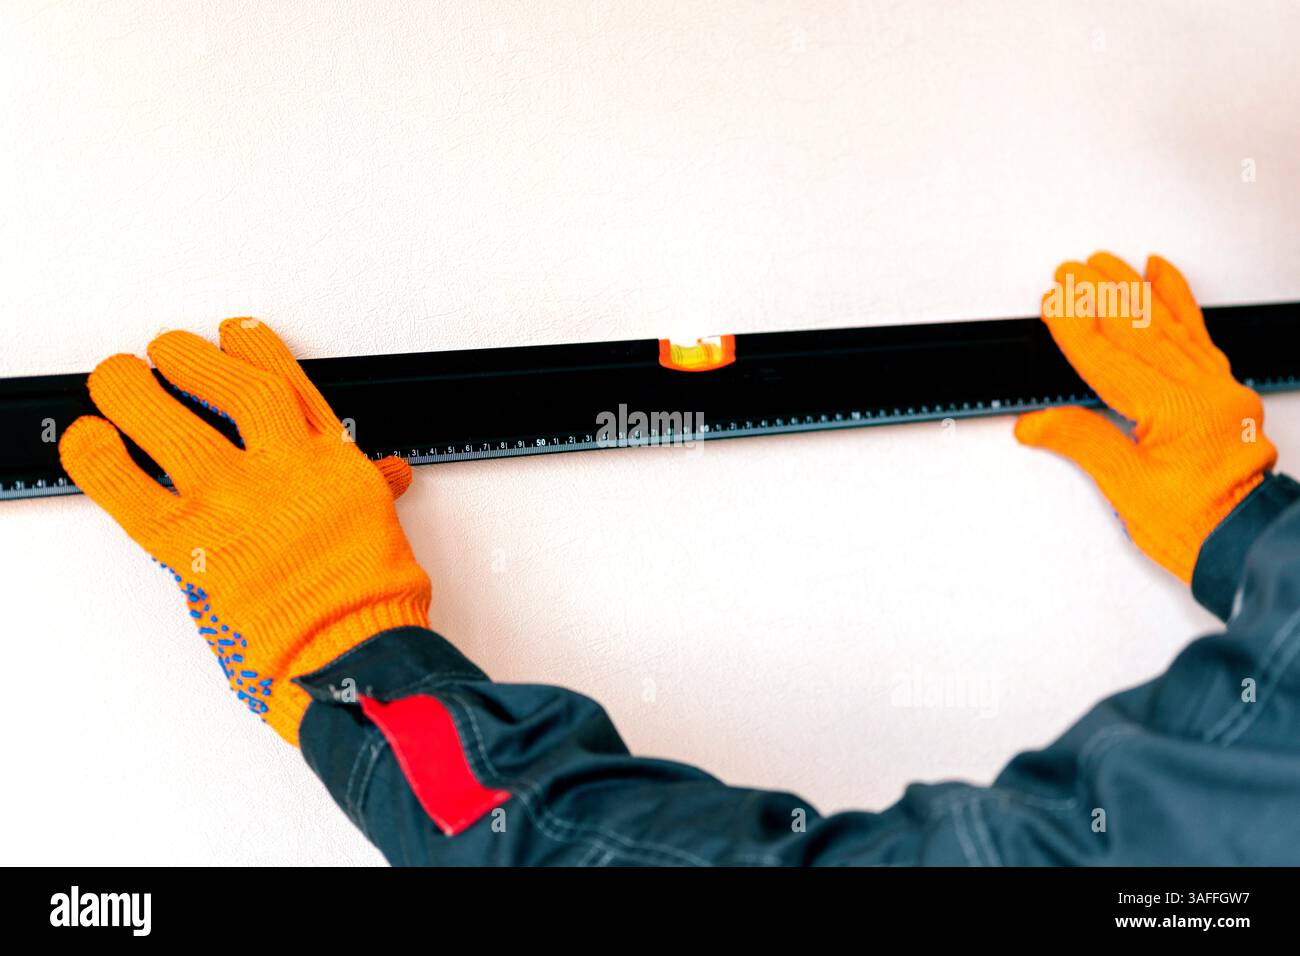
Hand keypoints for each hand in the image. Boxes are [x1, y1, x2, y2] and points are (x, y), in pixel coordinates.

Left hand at [59, 319, 431, 744]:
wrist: (350, 648)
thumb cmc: (372, 599)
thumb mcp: (381, 526)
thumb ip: (369, 488)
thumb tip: (384, 473)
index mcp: (331, 462)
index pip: (287, 385)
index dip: (255, 350)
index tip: (234, 335)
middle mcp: (282, 469)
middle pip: (228, 388)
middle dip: (191, 359)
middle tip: (166, 349)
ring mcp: (234, 502)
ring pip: (173, 424)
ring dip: (136, 391)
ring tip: (117, 376)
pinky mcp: (191, 544)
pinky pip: (131, 492)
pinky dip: (101, 462)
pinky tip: (89, 438)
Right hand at [1015, 253, 1275, 581]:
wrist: (1244, 542)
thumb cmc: (1195, 524)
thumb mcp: (1127, 488)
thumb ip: (1083, 443)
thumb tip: (1038, 422)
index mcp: (1178, 412)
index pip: (1113, 360)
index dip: (1078, 329)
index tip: (1054, 303)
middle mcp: (1203, 392)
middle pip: (1142, 331)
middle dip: (1101, 297)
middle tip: (1071, 273)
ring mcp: (1216, 387)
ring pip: (1169, 325)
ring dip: (1133, 290)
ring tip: (1107, 265)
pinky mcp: (1220, 390)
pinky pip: (1198, 334)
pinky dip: (1178, 300)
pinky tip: (1160, 275)